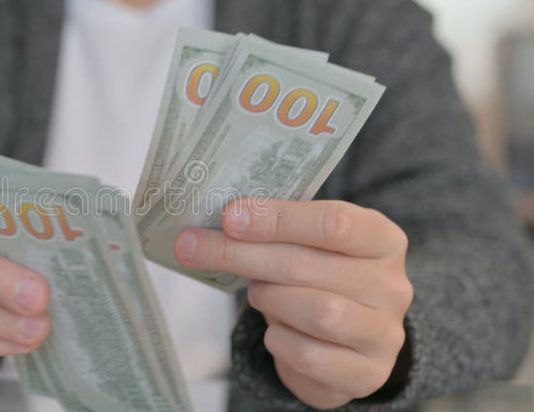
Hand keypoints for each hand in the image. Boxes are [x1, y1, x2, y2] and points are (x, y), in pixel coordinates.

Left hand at [175, 199, 411, 408]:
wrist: (347, 341)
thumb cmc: (320, 279)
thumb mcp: (310, 245)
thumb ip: (278, 230)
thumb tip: (221, 220)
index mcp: (383, 240)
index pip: (335, 223)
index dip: (277, 219)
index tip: (230, 217)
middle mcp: (393, 285)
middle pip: (309, 266)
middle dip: (243, 255)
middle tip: (196, 247)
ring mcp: (384, 333)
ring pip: (315, 311)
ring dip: (269, 298)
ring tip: (257, 292)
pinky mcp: (366, 373)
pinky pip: (308, 354)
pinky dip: (278, 339)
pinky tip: (275, 329)